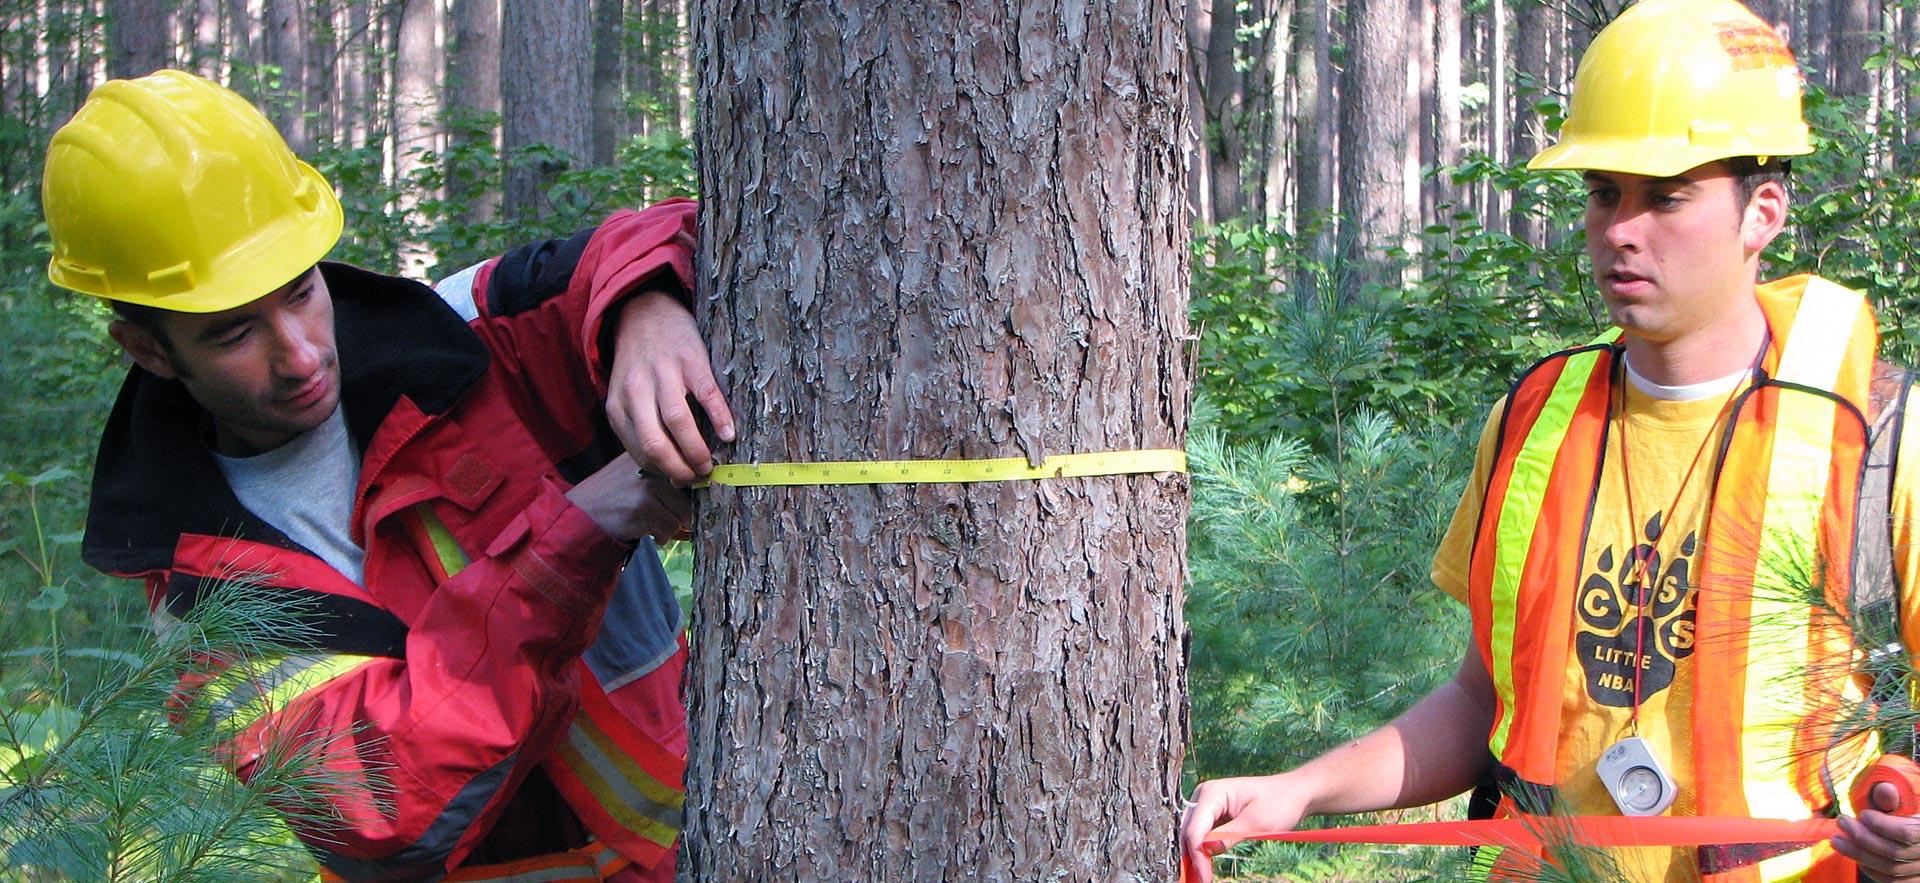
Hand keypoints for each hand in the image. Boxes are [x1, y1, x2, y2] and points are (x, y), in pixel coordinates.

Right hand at [565, 454, 693, 542]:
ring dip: (672, 526)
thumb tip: (704, 496)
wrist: (580, 512)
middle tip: (669, 519)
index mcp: (654, 451)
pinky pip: (671, 528)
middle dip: (685, 513)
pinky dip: (662, 536)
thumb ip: (667, 479)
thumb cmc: (614, 497)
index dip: (696, 489)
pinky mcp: (643, 505)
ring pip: (684, 513)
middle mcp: (653, 462)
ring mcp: (648, 483)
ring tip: (653, 524)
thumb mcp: (639, 476)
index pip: (691, 467)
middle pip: (693, 493)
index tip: (690, 501)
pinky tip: (646, 531)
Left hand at [604, 290, 735, 484]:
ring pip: (677, 422)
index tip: (681, 481)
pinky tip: (730, 434)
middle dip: (679, 468)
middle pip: (655, 443)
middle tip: (697, 477)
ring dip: (696, 450)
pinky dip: (719, 417)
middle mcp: (636, 391)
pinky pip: (706, 394)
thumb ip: (642, 428)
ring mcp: (663, 373)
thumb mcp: (628, 397)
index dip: (662, 472)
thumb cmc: (641, 366)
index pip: (639, 451)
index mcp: (617, 405)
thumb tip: (670, 472)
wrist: (645, 312)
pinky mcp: (690, 359)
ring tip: (710, 464)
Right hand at [1180, 774, 1311, 882]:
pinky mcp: (1213, 814)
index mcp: (1211, 793)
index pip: (1195, 829)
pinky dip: (1202, 851)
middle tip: (1199, 881)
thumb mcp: (1257, 822)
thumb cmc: (1279, 803)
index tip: (1204, 878)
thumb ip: (1229, 835)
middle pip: (1188, 831)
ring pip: (1192, 834)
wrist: (1293, 793)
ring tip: (1200, 877)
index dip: (1197, 855)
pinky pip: (1202, 834)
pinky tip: (1204, 866)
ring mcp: (1207, 805)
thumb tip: (1206, 850)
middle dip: (1191, 858)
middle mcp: (1203, 796)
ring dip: (1194, 856)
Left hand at [1835, 782, 1919, 881]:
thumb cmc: (1908, 816)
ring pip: (1890, 869)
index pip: (1907, 832)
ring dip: (1859, 854)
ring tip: (1838, 840)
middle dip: (1862, 837)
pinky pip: (1890, 880)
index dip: (1881, 824)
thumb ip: (1892, 799)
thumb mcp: (1905, 803)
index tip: (1862, 814)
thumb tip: (1884, 789)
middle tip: (1841, 823)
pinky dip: (1870, 868)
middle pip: (1894, 852)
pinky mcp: (1912, 881)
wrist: (1913, 839)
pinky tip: (1855, 855)